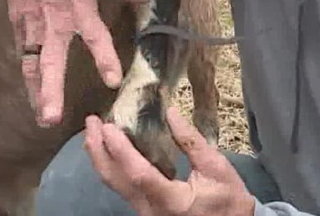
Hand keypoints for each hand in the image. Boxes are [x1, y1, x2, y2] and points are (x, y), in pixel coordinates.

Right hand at [0, 0, 151, 126]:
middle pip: (51, 60)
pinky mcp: (16, 19)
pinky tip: (32, 90)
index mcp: (79, 5)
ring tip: (41, 115)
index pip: (94, 36)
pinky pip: (22, 50)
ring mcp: (31, 21)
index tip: (112, 80)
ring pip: (32, 62)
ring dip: (36, 90)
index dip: (104, 58)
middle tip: (52, 116)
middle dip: (50, 89)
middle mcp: (54, 19)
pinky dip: (27, 70)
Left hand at [83, 106, 256, 215]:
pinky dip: (112, 166)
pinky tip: (111, 150)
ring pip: (114, 185)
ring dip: (101, 157)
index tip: (108, 125)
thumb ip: (191, 141)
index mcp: (170, 200)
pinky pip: (121, 187)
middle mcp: (150, 210)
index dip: (120, 149)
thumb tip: (170, 112)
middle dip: (98, 150)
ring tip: (95, 131)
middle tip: (91, 122)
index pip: (137, 172)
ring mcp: (145, 213)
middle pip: (114, 180)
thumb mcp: (216, 168)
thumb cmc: (228, 201)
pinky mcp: (145, 211)